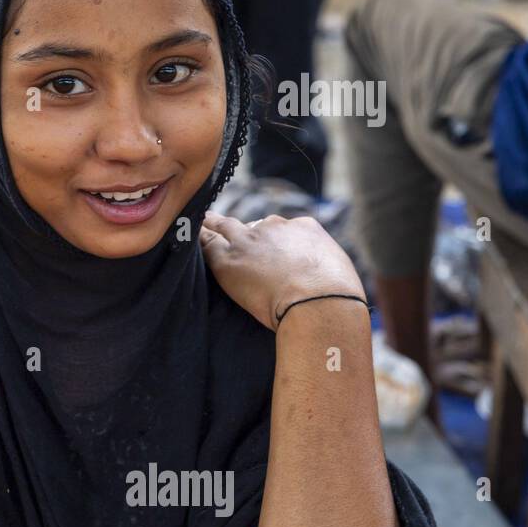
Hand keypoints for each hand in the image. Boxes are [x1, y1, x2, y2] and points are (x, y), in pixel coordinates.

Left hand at [199, 212, 363, 331]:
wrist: (319, 303)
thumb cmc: (337, 299)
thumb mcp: (338, 273)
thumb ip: (324, 269)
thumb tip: (326, 280)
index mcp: (305, 228)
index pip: (284, 229)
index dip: (275, 240)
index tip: (270, 249)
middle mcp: (275, 227)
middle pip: (254, 224)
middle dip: (245, 229)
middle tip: (231, 229)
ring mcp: (249, 240)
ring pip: (224, 226)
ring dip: (213, 225)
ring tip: (201, 223)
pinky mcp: (228, 257)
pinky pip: (207, 243)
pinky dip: (198, 240)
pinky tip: (188, 237)